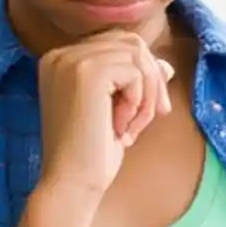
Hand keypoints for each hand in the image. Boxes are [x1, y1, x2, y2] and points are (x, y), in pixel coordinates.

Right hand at [36, 30, 174, 198]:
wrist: (72, 183)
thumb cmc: (94, 151)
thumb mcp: (120, 109)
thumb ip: (136, 82)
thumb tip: (164, 64)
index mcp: (61, 61)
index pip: (119, 44)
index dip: (145, 72)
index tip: (154, 108)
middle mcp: (61, 55)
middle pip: (132, 43)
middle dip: (152, 78)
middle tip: (157, 113)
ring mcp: (71, 61)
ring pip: (137, 56)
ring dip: (148, 93)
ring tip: (135, 125)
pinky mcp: (86, 73)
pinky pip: (136, 73)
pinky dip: (140, 102)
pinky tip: (123, 127)